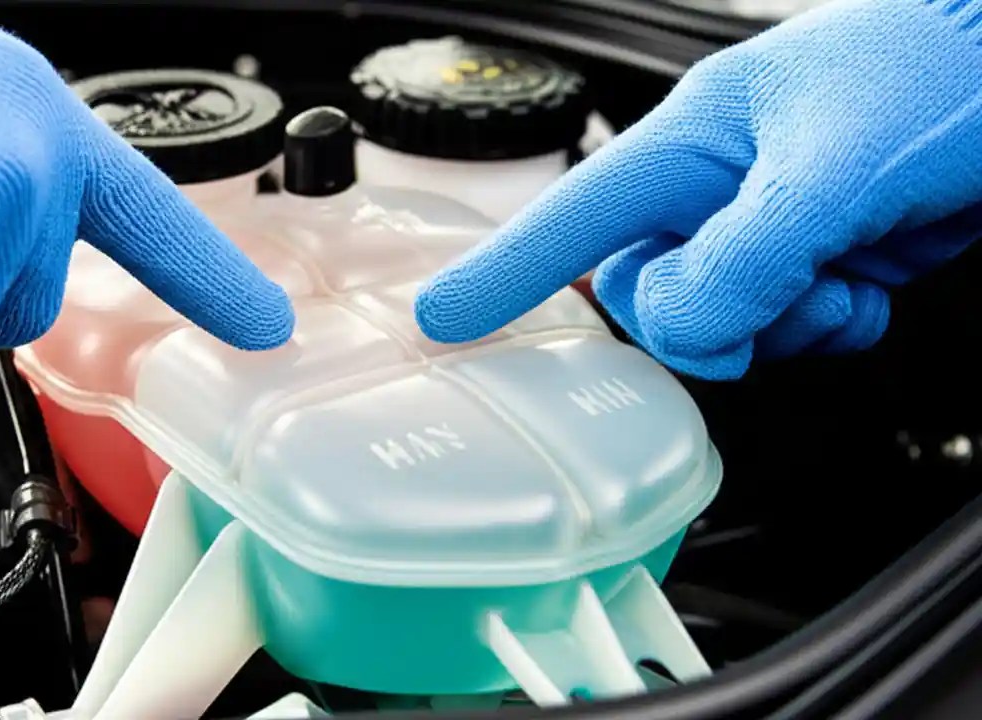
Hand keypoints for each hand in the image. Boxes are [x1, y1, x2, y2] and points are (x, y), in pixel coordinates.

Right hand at [415, 0, 981, 378]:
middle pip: (652, 291)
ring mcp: (773, 216)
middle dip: (706, 317)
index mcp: (695, 138)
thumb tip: (684, 327)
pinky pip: (789, 323)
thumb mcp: (834, 170)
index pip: (573, 215)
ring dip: (785, 322)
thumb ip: (742, 261)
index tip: (442, 319)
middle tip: (769, 299)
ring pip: (725, 317)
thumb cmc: (948, 63)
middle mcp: (721, 180)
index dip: (502, 272)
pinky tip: (868, 284)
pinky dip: (828, 324)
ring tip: (843, 276)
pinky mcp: (825, 247)